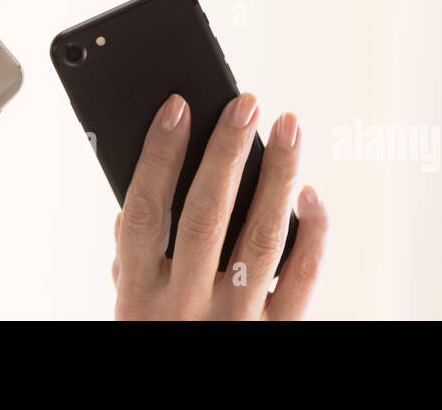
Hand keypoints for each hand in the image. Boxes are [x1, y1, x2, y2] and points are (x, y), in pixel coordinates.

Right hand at [112, 93, 326, 320]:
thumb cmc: (156, 341)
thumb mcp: (128, 305)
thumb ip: (133, 253)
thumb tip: (147, 186)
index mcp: (137, 296)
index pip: (143, 210)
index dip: (158, 154)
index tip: (177, 105)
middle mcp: (183, 307)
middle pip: (205, 213)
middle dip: (226, 151)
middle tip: (246, 102)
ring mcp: (233, 322)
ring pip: (262, 235)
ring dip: (277, 175)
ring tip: (287, 127)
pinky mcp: (276, 337)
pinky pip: (303, 278)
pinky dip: (313, 232)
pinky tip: (310, 194)